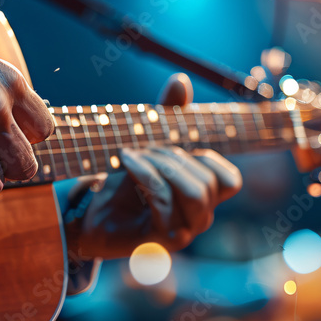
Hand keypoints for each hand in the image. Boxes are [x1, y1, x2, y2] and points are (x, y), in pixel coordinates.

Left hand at [67, 74, 241, 259]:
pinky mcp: (162, 240)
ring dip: (161, 167)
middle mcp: (199, 217)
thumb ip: (167, 116)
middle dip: (173, 157)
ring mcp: (184, 232)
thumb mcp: (147, 143)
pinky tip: (126, 164)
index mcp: (203, 197)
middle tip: (141, 148)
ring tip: (131, 157)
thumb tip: (181, 80)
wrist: (91, 215)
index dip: (208, 158)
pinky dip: (145, 176)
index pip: (230, 181)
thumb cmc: (123, 183)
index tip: (174, 146)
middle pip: (207, 182)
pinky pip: (165, 202)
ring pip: (194, 193)